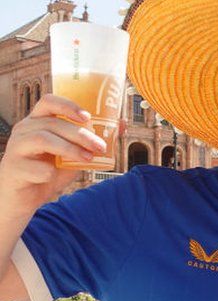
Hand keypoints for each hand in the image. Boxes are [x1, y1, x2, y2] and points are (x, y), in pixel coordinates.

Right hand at [0, 95, 101, 215]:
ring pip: (43, 139)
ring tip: (87, 159)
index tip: (87, 116)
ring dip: (70, 149)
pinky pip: (36, 167)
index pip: (48, 102)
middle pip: (53, 122)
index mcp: (37, 122)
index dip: (68, 105)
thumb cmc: (49, 172)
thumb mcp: (73, 155)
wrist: (24, 199)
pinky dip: (49, 173)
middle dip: (81, 134)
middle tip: (101, 146)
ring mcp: (15, 148)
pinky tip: (52, 177)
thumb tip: (122, 124)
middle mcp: (23, 130)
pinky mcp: (13, 168)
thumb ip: (90, 142)